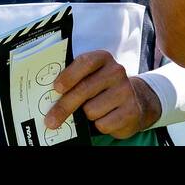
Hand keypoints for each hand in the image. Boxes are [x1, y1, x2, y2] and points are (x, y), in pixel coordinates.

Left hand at [43, 50, 160, 139]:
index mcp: (103, 59)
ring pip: (91, 110)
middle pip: (84, 90)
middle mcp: (116, 71)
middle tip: (50, 121)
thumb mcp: (91, 77)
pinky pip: (103, 124)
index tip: (56, 88)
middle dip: (64, 107)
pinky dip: (99, 125)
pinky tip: (105, 118)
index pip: (85, 62)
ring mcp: (125, 90)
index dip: (69, 75)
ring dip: (86, 116)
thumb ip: (74, 81)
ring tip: (93, 111)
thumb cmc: (102, 89)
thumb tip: (49, 97)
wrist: (135, 102)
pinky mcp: (130, 110)